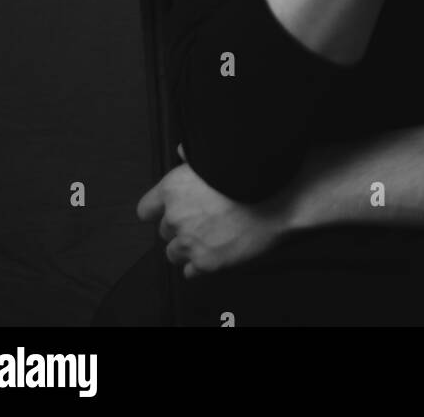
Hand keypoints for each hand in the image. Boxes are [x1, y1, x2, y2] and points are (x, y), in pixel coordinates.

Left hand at [136, 158, 288, 278]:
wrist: (277, 198)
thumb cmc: (249, 175)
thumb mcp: (215, 157)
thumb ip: (192, 157)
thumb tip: (182, 152)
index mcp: (173, 188)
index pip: (146, 209)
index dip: (158, 210)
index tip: (167, 211)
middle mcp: (176, 216)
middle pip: (163, 231)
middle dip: (178, 228)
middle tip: (200, 221)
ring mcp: (190, 241)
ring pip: (173, 253)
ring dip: (186, 247)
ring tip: (208, 237)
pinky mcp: (206, 263)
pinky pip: (189, 271)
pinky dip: (199, 264)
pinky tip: (214, 251)